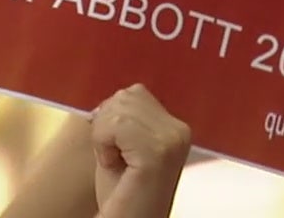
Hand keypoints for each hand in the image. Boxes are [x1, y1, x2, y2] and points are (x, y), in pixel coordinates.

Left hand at [91, 84, 190, 217]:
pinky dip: (103, 145)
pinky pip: (114, 126)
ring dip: (103, 137)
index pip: (134, 93)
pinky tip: (114, 165)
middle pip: (125, 96)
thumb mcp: (125, 143)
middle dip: (107, 125)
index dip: (113, 116)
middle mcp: (180, 131)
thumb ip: (125, 115)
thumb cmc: (121, 191)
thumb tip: (113, 94)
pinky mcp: (157, 152)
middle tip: (116, 157)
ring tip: (117, 162)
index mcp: (177, 128)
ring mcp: (172, 140)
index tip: (118, 148)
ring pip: (117, 109)